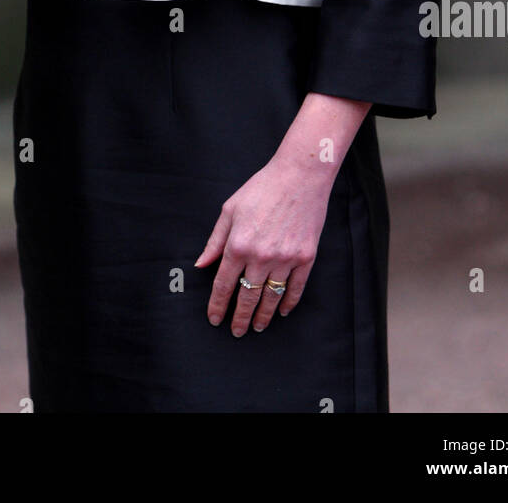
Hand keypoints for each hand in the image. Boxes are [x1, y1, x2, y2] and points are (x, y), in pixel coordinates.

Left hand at [194, 155, 330, 335]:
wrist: (299, 176)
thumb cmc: (262, 188)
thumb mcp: (230, 210)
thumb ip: (215, 240)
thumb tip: (202, 264)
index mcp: (238, 244)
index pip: (223, 284)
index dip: (217, 305)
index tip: (214, 318)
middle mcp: (260, 256)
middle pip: (247, 297)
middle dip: (239, 318)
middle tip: (236, 331)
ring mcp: (285, 259)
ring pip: (271, 298)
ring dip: (262, 316)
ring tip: (257, 326)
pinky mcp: (306, 257)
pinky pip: (296, 289)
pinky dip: (288, 303)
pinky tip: (282, 311)